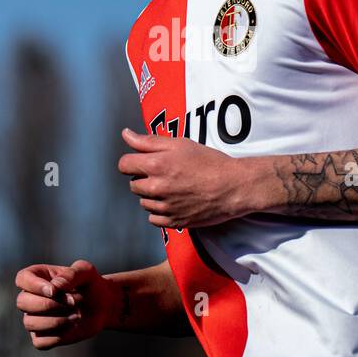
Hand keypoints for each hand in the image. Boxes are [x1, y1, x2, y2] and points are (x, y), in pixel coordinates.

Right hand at [15, 260, 112, 349]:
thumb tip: (55, 287)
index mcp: (37, 276)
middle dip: (49, 305)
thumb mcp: (86, 272)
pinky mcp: (42, 336)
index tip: (54, 291)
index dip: (34, 286)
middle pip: (22, 302)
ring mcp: (34, 318)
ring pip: (30, 323)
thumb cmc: (90, 284)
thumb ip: (71, 274)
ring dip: (56, 321)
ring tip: (77, 315)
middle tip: (73, 302)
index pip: (22, 279)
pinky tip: (72, 326)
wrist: (102, 306)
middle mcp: (31, 297)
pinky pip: (40, 342)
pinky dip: (57, 336)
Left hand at [117, 128, 255, 228]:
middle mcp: (157, 188)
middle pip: (133, 184)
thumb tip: (126, 134)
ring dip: (152, 195)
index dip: (132, 161)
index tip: (144, 161)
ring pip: (143, 202)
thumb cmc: (209, 162)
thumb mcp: (180, 144)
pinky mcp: (173, 222)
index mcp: (156, 165)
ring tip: (173, 187)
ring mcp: (164, 207)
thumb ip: (149, 141)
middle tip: (165, 173)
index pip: (124, 165)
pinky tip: (174, 202)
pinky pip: (153, 219)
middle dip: (144, 178)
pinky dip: (160, 212)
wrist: (233, 186)